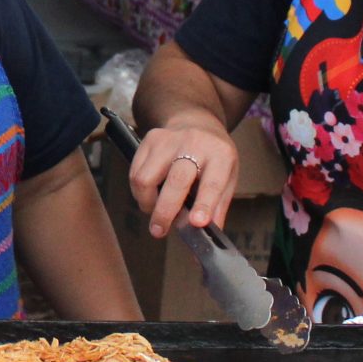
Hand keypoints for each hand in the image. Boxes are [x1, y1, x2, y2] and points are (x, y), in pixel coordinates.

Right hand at [127, 118, 237, 237]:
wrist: (196, 122)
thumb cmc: (213, 157)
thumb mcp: (227, 179)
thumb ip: (217, 209)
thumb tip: (205, 239)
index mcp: (220, 155)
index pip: (212, 182)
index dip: (204, 204)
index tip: (196, 223)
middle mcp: (194, 143)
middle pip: (176, 180)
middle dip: (165, 211)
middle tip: (159, 231)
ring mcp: (169, 140)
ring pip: (146, 178)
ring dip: (147, 202)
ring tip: (155, 211)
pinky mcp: (149, 140)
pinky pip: (135, 174)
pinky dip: (139, 193)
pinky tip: (150, 196)